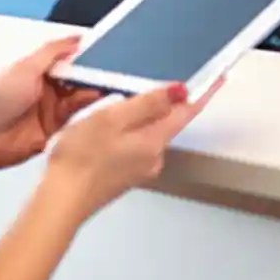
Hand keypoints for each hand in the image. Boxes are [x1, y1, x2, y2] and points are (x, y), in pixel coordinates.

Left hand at [0, 36, 101, 172]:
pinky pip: (76, 115)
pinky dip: (87, 106)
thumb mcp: (25, 66)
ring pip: (79, 95)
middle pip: (77, 76)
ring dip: (92, 88)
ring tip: (109, 81)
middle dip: (93, 72)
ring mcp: (49, 108)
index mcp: (36, 68)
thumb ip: (53, 51)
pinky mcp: (53, 128)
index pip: (68, 57)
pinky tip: (97, 98)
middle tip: (112, 67)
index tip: (106, 50)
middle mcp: (44, 87)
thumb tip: (75, 38)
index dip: (86, 54)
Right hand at [48, 77, 223, 213]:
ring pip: (149, 133)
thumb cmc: (81, 158)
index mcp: (155, 140)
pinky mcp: (124, 174)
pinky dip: (128, 131)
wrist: (61, 201)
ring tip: (120, 100)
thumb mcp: (112, 119)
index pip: (188, 111)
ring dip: (142, 116)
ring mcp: (140, 168)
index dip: (203, 92)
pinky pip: (135, 145)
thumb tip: (179, 90)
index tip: (218, 78)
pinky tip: (107, 128)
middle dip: (166, 101)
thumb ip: (148, 104)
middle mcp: (154, 156)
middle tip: (154, 79)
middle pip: (168, 121)